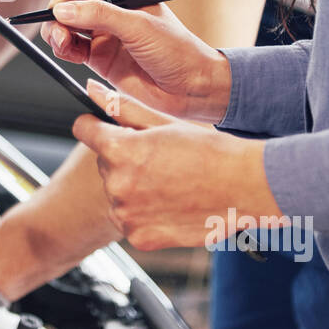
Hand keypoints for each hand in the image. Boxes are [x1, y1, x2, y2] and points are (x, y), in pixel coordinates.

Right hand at [39, 0, 230, 122]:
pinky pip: (70, 48)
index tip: (60, 5)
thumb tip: (62, 9)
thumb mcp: (139, 26)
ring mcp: (103, 33)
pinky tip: (68, 53)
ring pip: (65, 25)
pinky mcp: (98, 56)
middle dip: (58, 13)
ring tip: (63, 44)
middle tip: (58, 30)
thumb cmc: (178, 51)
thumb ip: (99, 15)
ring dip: (56, 32)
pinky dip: (63, 49)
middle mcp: (110, 8)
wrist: (190, 88)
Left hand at [72, 81, 281, 251]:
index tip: (106, 129)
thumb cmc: (211, 151)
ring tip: (169, 183)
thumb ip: (122, 107)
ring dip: (134, 189)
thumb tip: (93, 90)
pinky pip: (130, 220)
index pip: (84, 130)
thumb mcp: (166, 121)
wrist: (245, 187)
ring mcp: (127, 215)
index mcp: (120, 149)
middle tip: (159, 159)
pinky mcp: (139, 238)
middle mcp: (117, 184)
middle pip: (104, 164)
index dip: (96, 126)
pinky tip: (170, 204)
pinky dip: (145, 215)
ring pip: (116, 193)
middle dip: (123, 159)